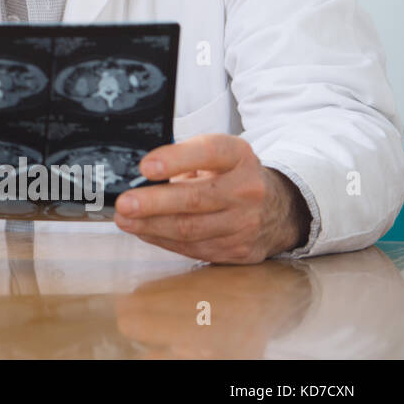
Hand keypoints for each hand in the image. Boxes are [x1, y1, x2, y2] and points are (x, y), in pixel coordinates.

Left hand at [113, 134, 311, 263]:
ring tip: (125, 220)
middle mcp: (247, 189)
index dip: (175, 159)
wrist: (279, 208)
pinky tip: (145, 232)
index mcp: (238, 156)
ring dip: (151, 226)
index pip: (208, 152)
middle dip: (154, 203)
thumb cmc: (231, 175)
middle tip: (124, 204)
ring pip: (191, 229)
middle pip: (196, 199)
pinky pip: (193, 248)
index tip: (145, 167)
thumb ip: (183, 159)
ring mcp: (246, 223)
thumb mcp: (217, 155)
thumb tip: (136, 176)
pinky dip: (163, 240)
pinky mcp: (239, 250)